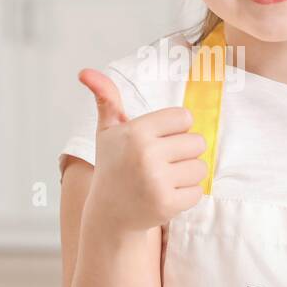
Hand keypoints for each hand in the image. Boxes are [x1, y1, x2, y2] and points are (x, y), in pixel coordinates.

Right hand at [77, 69, 206, 233]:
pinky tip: (166, 195)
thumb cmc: (113, 166)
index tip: (160, 140)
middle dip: (184, 152)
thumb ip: (106, 98)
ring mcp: (157, 181)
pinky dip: (186, 195)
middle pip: (197, 142)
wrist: (109, 214)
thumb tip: (86, 71)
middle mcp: (146, 154)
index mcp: (136, 131)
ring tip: (165, 179)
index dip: (176, 129)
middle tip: (163, 162)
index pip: (184, 117)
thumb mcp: (108, 132)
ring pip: (200, 168)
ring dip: (187, 174)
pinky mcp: (167, 204)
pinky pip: (198, 191)